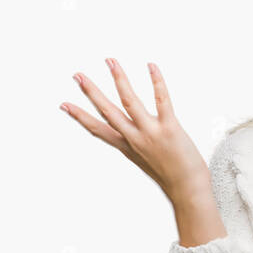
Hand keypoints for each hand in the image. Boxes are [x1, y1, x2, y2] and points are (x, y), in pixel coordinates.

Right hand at [61, 59, 208, 204]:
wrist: (188, 191)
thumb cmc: (172, 177)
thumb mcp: (146, 161)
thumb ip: (137, 144)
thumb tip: (134, 133)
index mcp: (127, 147)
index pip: (98, 129)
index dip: (80, 116)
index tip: (64, 104)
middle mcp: (135, 139)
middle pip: (108, 111)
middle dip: (91, 92)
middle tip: (77, 75)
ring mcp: (150, 133)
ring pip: (130, 101)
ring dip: (119, 79)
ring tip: (110, 61)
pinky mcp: (170, 129)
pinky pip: (162, 100)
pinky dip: (157, 82)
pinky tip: (151, 66)